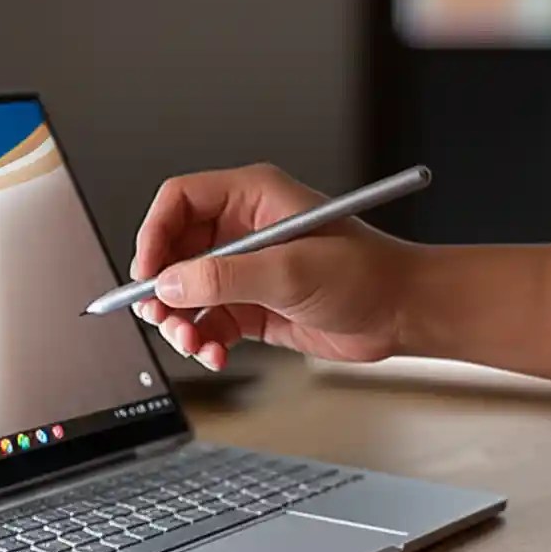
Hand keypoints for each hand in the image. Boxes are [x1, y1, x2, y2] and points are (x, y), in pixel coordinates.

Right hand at [130, 163, 420, 369]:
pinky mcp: (250, 305)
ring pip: (185, 292)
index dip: (154, 234)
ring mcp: (245, 268)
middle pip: (173, 250)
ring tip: (192, 342)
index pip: (179, 201)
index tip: (147, 272)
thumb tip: (169, 284)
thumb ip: (224, 277)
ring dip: (180, 322)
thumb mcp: (289, 271)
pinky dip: (203, 341)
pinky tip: (215, 354)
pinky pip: (207, 321)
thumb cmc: (367, 274)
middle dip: (163, 288)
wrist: (403, 314)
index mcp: (251, 197)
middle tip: (162, 316)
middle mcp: (242, 229)